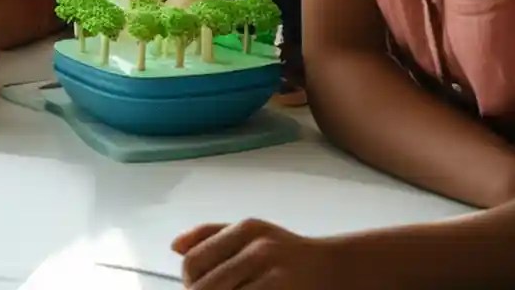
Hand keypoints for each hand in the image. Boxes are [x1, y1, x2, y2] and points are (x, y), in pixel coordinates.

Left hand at [174, 219, 352, 289]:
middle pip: (204, 287)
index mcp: (246, 229)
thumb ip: (212, 236)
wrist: (339, 268)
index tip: (198, 287)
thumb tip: (175, 246)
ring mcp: (274, 275)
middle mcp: (260, 249)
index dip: (190, 282)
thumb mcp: (253, 235)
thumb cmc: (288, 254)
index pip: (194, 261)